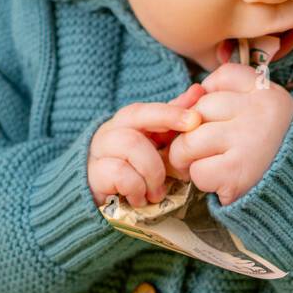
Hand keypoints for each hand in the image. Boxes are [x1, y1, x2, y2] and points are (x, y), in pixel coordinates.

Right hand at [87, 85, 204, 208]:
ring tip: (157, 193)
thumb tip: (199, 91)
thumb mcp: (155, 147)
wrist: (101, 202)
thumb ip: (174, 121)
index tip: (196, 119)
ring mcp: (100, 150)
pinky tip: (139, 200)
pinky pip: (121, 173)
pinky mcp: (93, 174)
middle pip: (136, 115)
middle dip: (165, 126)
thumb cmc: (133, 171)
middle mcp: (112, 129)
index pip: (150, 107)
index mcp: (128, 122)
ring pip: (131, 144)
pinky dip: (137, 189)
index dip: (173, 111)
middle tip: (185, 152)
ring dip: (152, 172)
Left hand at [166, 63, 292, 205]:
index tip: (219, 118)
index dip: (209, 96)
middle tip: (206, 149)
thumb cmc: (269, 152)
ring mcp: (247, 141)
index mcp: (266, 93)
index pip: (221, 77)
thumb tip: (177, 104)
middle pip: (198, 110)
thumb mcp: (257, 113)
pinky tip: (220, 181)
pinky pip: (198, 170)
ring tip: (207, 165)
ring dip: (189, 159)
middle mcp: (258, 112)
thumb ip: (221, 99)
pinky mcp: (237, 172)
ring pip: (189, 141)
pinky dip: (202, 179)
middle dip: (191, 132)